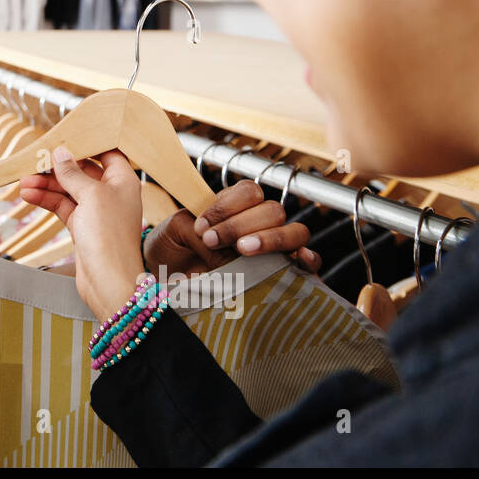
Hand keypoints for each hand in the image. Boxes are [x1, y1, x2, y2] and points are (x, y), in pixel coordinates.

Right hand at [18, 146, 147, 317]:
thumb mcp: (90, 195)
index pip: (106, 152)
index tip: (64, 136)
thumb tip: (60, 152)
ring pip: (68, 189)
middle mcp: (111, 193)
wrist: (108, 281)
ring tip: (23, 182)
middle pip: (82, 170)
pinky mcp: (82, 227)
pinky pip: (62, 206)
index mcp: (123, 180)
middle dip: (57, 167)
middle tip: (34, 161)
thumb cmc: (108, 236)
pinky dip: (46, 200)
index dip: (87, 144)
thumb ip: (73, 173)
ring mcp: (96, 211)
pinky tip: (28, 195)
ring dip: (46, 185)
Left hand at [145, 178, 318, 276]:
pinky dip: (309, 259)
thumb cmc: (170, 256)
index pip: (249, 191)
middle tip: (212, 241)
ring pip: (295, 232)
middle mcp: (257, 226)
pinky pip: (310, 263)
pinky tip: (297, 260)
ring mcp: (274, 251)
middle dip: (240, 224)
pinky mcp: (285, 276)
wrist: (168, 287)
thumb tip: (213, 239)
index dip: (226, 206)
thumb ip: (192, 226)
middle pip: (272, 210)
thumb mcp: (173, 232)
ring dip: (270, 238)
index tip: (201, 226)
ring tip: (243, 250)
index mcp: (233, 208)